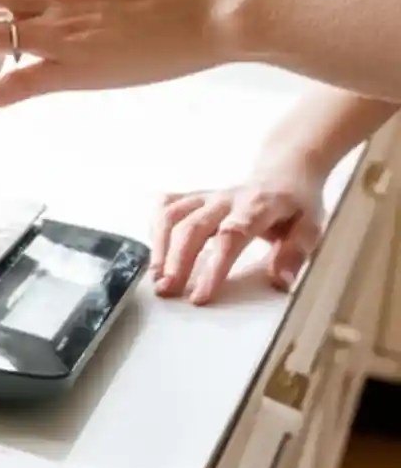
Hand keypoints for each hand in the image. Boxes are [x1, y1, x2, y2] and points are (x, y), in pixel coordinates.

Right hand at [151, 157, 325, 305]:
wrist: (284, 171)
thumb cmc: (295, 204)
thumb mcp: (311, 227)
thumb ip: (295, 253)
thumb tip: (280, 281)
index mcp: (257, 206)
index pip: (231, 236)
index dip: (213, 267)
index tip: (200, 296)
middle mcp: (226, 199)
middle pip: (192, 227)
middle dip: (177, 261)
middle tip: (168, 291)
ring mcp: (206, 196)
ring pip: (172, 215)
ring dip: (160, 248)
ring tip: (157, 278)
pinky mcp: (193, 196)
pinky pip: (165, 206)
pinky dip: (155, 228)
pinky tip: (156, 252)